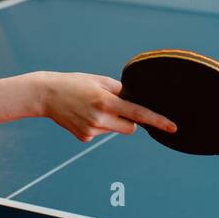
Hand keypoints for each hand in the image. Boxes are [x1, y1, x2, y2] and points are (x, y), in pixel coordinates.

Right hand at [38, 72, 176, 142]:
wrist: (46, 95)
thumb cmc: (74, 83)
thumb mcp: (98, 79)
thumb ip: (120, 90)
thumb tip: (135, 100)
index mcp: (106, 101)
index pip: (138, 114)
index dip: (157, 121)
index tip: (172, 127)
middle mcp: (100, 118)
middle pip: (130, 127)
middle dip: (130, 120)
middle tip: (115, 107)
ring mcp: (92, 130)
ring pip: (115, 129)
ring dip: (112, 121)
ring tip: (91, 107)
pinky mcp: (84, 137)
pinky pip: (101, 132)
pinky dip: (98, 124)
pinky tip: (83, 115)